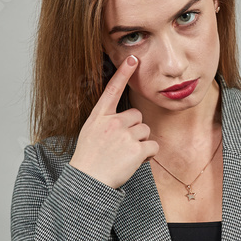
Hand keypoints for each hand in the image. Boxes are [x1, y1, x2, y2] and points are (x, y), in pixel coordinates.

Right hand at [69, 55, 158, 189]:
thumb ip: (107, 121)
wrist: (87, 181)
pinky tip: (135, 161)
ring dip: (141, 143)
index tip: (133, 59)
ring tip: (125, 155)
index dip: (123, 73)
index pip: (113, 90)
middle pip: (137, 116)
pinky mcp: (137, 150)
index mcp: (100, 117)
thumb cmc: (89, 159)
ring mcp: (125, 135)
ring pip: (146, 131)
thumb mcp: (91, 132)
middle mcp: (113, 122)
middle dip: (134, 130)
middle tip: (121, 145)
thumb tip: (128, 119)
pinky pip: (153, 146)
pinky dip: (148, 154)